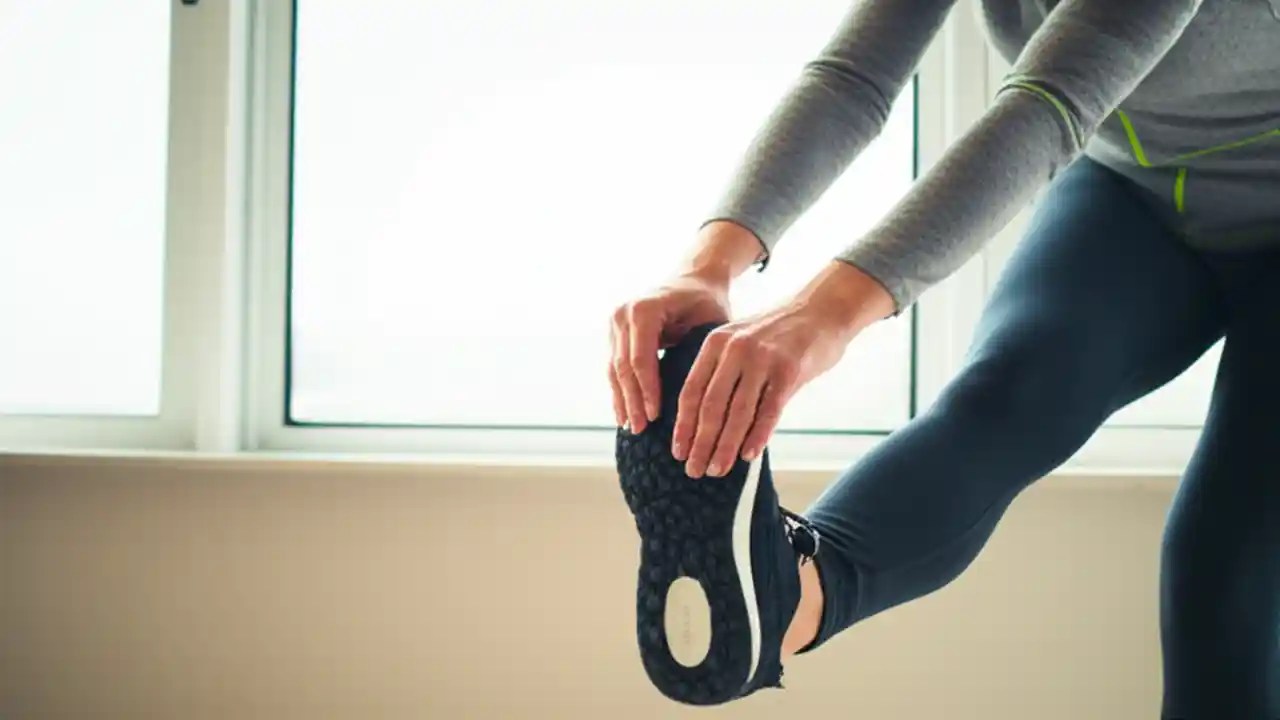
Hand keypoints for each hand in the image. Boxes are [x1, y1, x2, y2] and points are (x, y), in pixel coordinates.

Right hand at [609, 271, 731, 433]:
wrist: (695, 279)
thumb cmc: (708, 302)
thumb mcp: (710, 323)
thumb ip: (701, 354)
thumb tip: (701, 397)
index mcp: (644, 308)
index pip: (641, 358)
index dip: (647, 390)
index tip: (656, 417)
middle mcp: (623, 313)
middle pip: (623, 366)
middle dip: (632, 401)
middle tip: (641, 430)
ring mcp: (615, 322)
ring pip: (614, 369)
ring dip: (622, 400)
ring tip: (631, 427)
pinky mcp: (614, 332)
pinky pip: (614, 366)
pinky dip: (620, 390)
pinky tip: (625, 413)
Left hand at [675, 261, 893, 477]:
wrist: (823, 308)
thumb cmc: (780, 333)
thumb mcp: (741, 341)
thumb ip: (724, 372)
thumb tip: (707, 422)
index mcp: (716, 343)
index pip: (691, 391)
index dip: (684, 426)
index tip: (678, 452)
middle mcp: (735, 350)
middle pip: (711, 406)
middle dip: (701, 443)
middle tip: (694, 470)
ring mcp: (762, 359)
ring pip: (738, 413)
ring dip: (725, 446)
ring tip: (717, 470)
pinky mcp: (789, 370)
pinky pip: (769, 410)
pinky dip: (757, 436)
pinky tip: (748, 456)